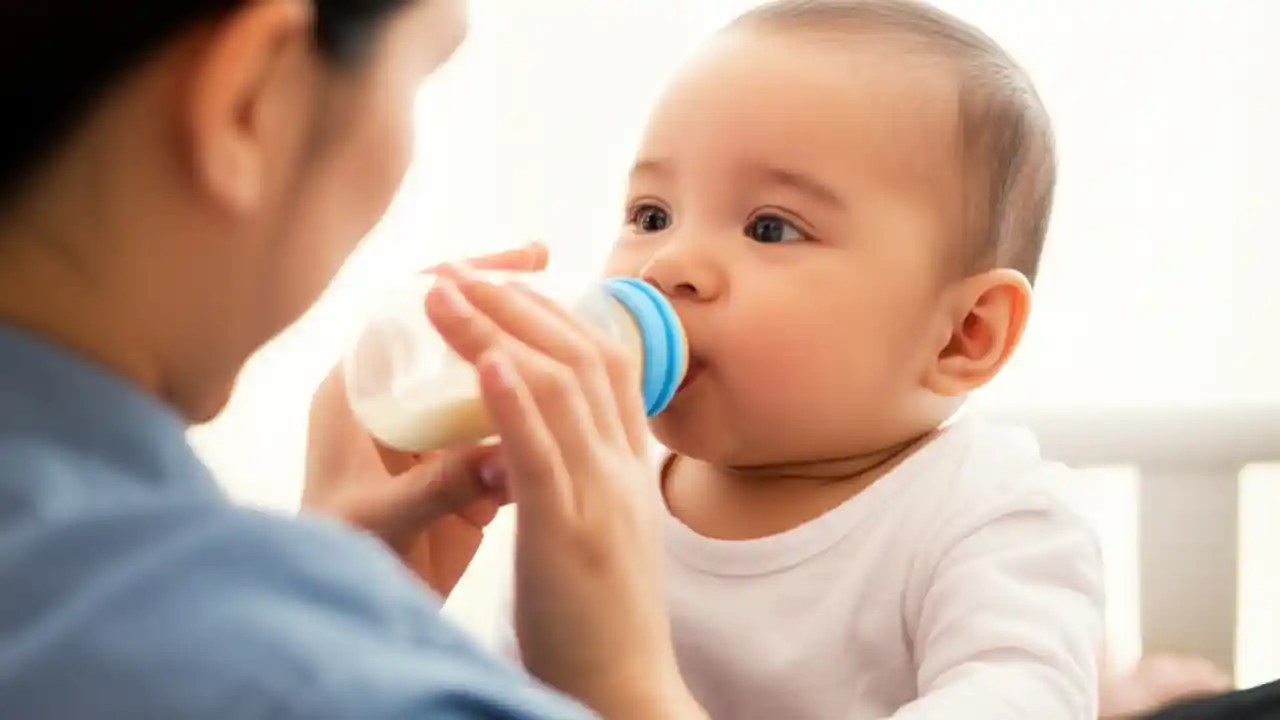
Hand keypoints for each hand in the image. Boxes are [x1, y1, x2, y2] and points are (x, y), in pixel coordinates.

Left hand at [302, 244, 547, 596]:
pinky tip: (566, 392)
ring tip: (565, 322)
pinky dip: (526, 405)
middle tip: (544, 261)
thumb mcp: (381, 521)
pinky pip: (494, 420)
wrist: (343, 618)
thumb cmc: (338, 561)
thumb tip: (504, 458)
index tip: (504, 259)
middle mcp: (388, 401)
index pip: (401, 308)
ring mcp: (423, 433)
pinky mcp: (452, 467)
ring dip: (515, 348)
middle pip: (442, 327)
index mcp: (354, 394)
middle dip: (492, 296)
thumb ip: (437, 486)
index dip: (454, 275)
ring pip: (474, 371)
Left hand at [426, 267, 703, 717]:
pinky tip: (481, 361)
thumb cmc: (606, 618)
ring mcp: (602, 493)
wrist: (627, 688)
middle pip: (581, 351)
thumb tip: (561, 440)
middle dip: (517, 300)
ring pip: (557, 384)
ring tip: (448, 291)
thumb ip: (588, 478)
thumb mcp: (605, 530)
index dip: (559, 307)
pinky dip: (511, 399)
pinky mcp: (567, 529)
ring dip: (498, 329)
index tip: (518, 274)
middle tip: (462, 267)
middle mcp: (623, 465)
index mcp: (629, 461)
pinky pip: (538, 449)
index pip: (603, 355)